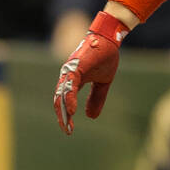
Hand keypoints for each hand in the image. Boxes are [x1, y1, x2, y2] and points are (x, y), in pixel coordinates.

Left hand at [54, 13, 126, 134]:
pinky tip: (72, 110)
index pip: (64, 100)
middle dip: (62, 116)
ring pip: (62, 94)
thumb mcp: (104, 82)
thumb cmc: (105, 57)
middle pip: (59, 99)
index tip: (70, 128)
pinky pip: (70, 86)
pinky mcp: (76, 67)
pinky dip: (69, 99)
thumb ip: (97, 98)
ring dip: (64, 110)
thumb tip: (91, 117)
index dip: (66, 114)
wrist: (110, 39)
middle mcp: (68, 76)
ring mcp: (70, 71)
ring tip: (68, 124)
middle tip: (67, 130)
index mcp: (73, 80)